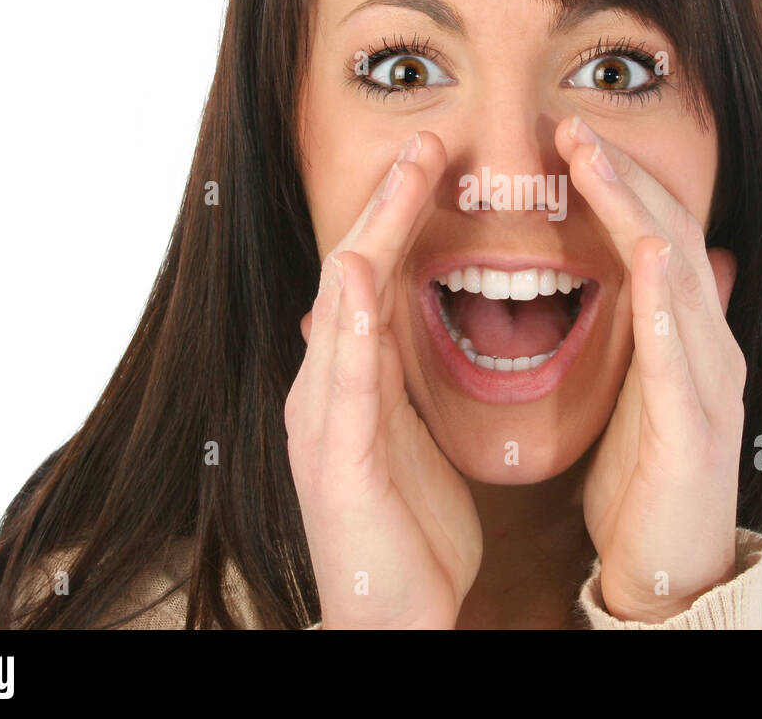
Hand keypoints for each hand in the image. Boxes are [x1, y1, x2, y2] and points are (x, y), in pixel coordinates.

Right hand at [286, 132, 481, 628]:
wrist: (388, 619)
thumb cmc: (403, 528)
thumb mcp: (402, 431)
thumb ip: (387, 370)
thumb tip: (375, 310)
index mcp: (354, 379)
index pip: (376, 277)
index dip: (401, 215)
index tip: (437, 158)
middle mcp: (327, 388)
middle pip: (355, 275)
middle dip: (389, 206)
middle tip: (427, 142)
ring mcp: (325, 423)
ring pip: (342, 315)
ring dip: (369, 242)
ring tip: (396, 182)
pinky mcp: (341, 464)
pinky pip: (347, 387)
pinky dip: (353, 329)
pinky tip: (364, 281)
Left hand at [556, 116, 744, 622]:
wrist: (670, 569)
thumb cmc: (647, 479)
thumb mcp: (643, 387)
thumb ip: (652, 324)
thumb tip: (676, 261)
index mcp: (688, 334)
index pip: (658, 235)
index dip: (621, 182)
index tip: (571, 137)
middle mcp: (708, 345)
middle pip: (671, 236)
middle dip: (623, 176)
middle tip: (572, 124)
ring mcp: (709, 384)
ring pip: (677, 275)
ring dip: (636, 211)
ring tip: (595, 159)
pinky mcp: (694, 429)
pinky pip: (678, 353)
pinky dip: (666, 298)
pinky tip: (648, 255)